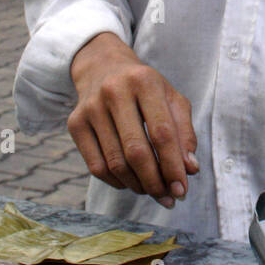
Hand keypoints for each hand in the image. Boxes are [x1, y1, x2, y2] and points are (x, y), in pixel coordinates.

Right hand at [68, 32, 198, 207]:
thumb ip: (184, 133)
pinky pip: (96, 166)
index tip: (182, 189)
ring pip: (115, 163)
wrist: (103, 67)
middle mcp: (114, 91)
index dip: (173, 165)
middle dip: (155, 181)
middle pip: (136, 151)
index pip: (162, 132)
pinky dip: (117, 182)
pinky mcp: (75, 123)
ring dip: (137, 186)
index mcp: (144, 81)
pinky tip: (131, 182)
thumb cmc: (145, 89)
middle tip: (168, 197)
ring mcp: (90, 108)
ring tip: (153, 191)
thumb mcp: (171, 99)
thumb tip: (190, 169)